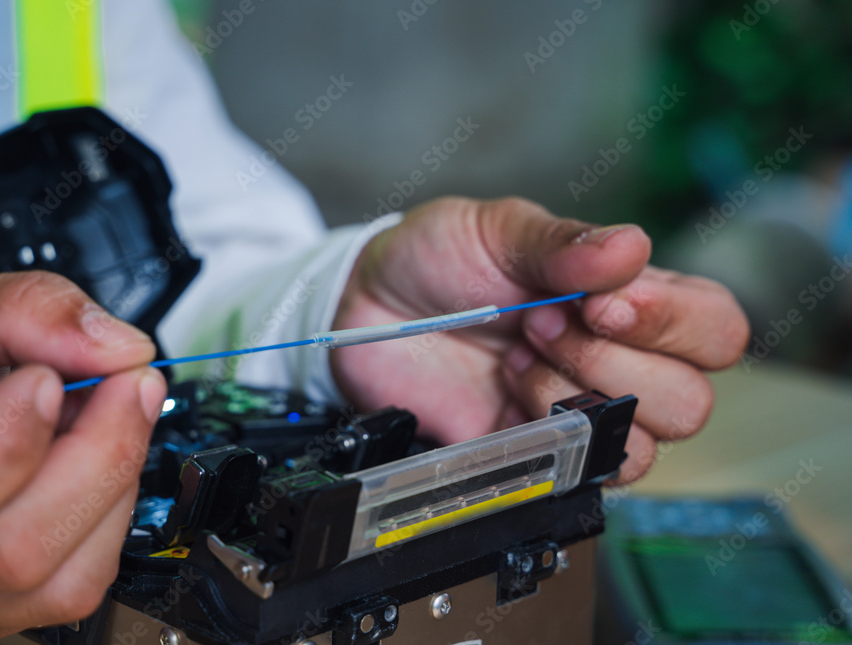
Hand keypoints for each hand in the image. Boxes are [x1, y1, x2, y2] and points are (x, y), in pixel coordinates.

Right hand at [0, 270, 165, 642]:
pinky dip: (114, 516)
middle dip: (100, 454)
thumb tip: (120, 347)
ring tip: (116, 417)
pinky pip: (82, 587)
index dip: (11, 436)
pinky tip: (99, 464)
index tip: (49, 376)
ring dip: (115, 486)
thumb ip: (23, 310)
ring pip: (64, 582)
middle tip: (129, 384)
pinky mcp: (0, 608)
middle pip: (16, 552)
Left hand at [331, 197, 748, 482]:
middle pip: (692, 399)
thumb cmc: (438, 259)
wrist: (366, 307)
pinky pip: (582, 475)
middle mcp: (618, 362)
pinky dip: (547, 437)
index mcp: (630, 298)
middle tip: (539, 325)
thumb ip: (562, 243)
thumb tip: (631, 249)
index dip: (673, 323)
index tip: (600, 302)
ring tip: (518, 359)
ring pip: (647, 445)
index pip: (715, 328)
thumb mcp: (497, 228)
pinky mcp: (536, 454)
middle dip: (611, 362)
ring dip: (576, 398)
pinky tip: (505, 395)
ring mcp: (578, 413)